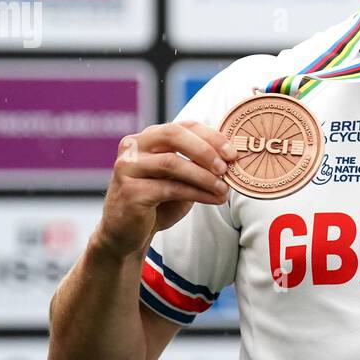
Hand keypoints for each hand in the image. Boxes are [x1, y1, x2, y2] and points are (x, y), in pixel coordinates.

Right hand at [95, 120, 238, 258]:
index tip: (232, 153)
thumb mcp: (180, 179)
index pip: (183, 126)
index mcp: (148, 138)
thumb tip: (231, 158)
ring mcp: (128, 167)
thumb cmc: (157, 203)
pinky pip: (169, 188)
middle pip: (173, 134)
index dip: (211, 136)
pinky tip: (213, 199)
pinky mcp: (130, 191)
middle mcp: (134, 146)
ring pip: (171, 162)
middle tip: (225, 167)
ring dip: (203, 176)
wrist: (127, 234)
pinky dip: (196, 193)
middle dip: (205, 150)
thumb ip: (197, 164)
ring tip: (223, 189)